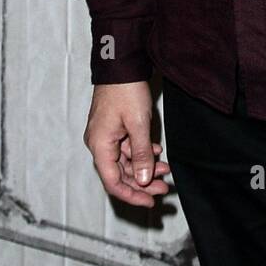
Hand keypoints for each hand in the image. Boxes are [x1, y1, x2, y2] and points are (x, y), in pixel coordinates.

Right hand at [83, 81, 171, 207]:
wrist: (120, 64)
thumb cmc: (126, 90)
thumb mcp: (138, 124)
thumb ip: (141, 154)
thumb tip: (142, 180)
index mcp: (100, 146)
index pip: (113, 182)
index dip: (132, 195)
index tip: (151, 201)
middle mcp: (99, 144)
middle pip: (120, 174)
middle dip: (142, 182)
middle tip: (165, 187)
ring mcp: (105, 136)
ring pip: (125, 162)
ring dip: (145, 167)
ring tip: (166, 169)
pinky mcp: (113, 128)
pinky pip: (126, 148)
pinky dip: (141, 152)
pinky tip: (157, 151)